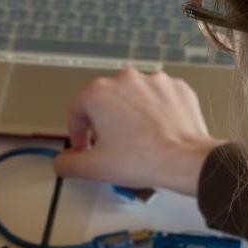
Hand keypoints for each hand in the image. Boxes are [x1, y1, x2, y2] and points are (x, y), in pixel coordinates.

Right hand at [55, 67, 223, 195]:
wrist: (186, 160)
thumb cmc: (142, 159)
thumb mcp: (94, 168)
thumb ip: (68, 164)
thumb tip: (61, 163)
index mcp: (99, 92)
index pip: (77, 110)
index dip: (78, 133)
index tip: (85, 147)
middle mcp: (125, 79)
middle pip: (105, 101)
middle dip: (105, 123)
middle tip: (112, 146)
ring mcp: (154, 80)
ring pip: (133, 97)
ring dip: (131, 115)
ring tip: (138, 140)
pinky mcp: (176, 87)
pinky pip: (158, 97)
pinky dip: (155, 111)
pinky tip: (158, 131)